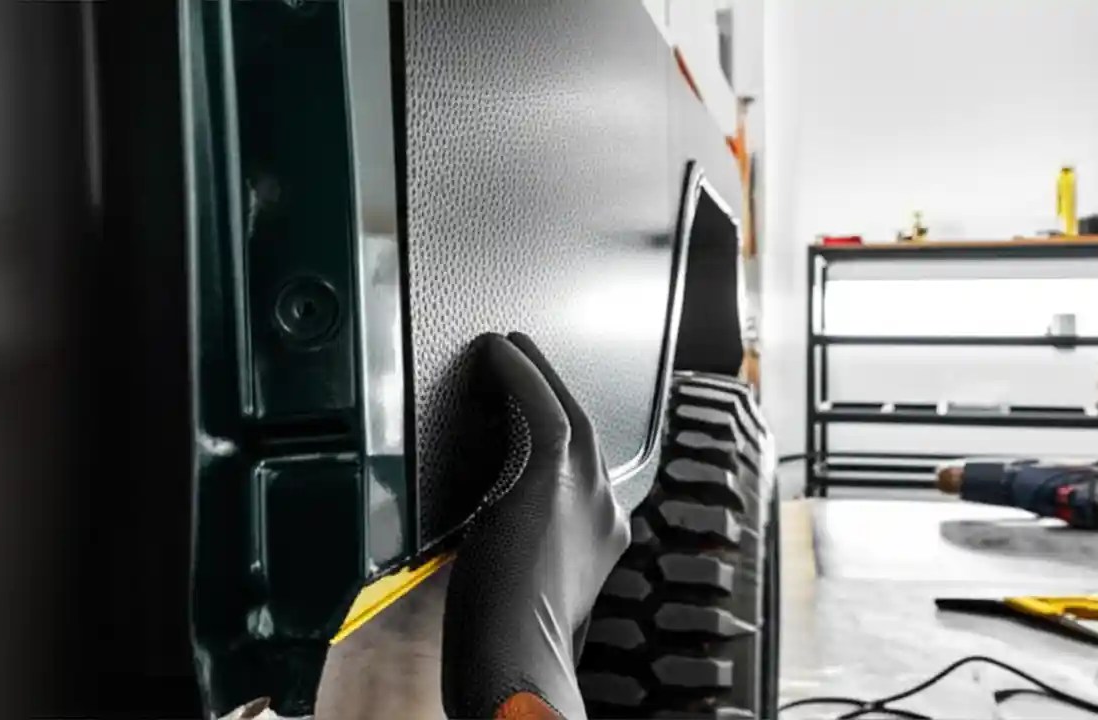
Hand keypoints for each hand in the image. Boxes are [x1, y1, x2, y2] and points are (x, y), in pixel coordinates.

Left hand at [442, 333, 630, 718]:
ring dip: (538, 373)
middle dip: (554, 397)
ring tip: (512, 346)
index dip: (557, 448)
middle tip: (525, 365)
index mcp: (600, 543)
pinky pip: (544, 406)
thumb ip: (522, 556)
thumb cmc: (508, 646)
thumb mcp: (523, 590)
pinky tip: (501, 351)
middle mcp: (605, 513)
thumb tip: (491, 538)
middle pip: (584, 437)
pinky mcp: (554, 479)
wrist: (515, 663)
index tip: (529, 426)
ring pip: (570, 414)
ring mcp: (587, 494)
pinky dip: (523, 373)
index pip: (583, 478)